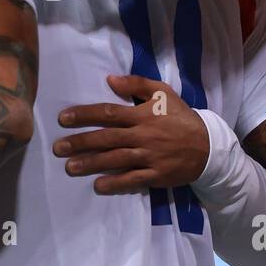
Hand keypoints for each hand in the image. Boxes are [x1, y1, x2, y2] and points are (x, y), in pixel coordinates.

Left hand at [54, 74, 209, 193]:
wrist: (208, 146)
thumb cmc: (180, 117)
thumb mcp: (163, 93)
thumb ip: (136, 84)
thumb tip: (109, 80)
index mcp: (142, 115)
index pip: (108, 113)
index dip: (84, 115)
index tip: (63, 119)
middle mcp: (143, 135)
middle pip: (107, 138)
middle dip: (80, 143)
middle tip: (58, 148)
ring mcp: (149, 156)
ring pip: (116, 159)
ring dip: (91, 164)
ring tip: (70, 167)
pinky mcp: (155, 175)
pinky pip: (132, 179)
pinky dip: (115, 183)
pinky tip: (98, 186)